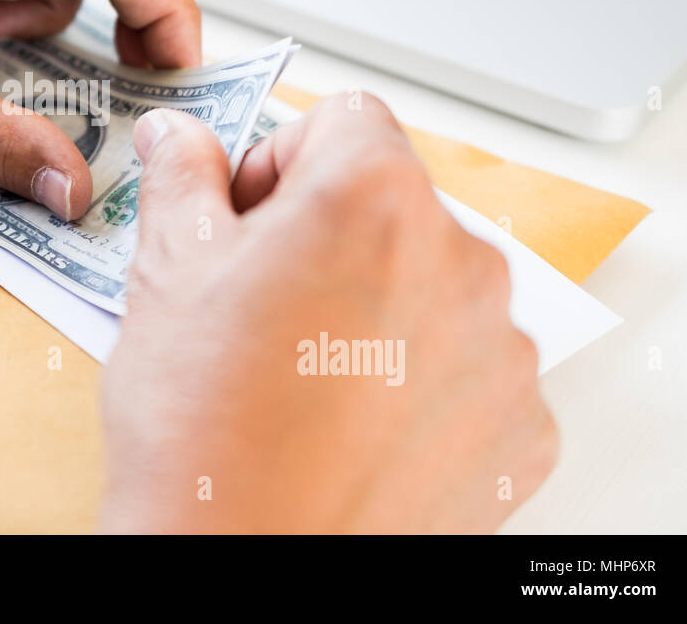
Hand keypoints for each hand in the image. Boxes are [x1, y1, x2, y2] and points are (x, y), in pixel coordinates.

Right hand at [99, 94, 557, 532]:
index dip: (281, 160)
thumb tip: (176, 132)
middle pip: (394, 204)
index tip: (250, 217)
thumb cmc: (201, 427)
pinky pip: (469, 367)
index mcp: (372, 198)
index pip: (344, 121)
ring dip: (377, 307)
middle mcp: (460, 260)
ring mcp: (502, 350)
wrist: (243, 565)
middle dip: (330, 234)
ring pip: (433, 286)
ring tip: (303, 375)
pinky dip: (419, 381)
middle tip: (264, 303)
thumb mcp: (166, 272)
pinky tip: (351, 424)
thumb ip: (181, 176)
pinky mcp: (520, 428)